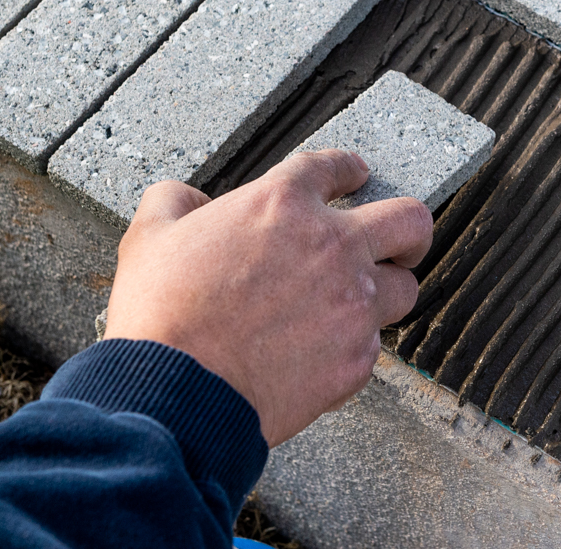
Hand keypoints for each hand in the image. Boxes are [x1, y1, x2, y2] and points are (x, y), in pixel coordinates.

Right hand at [103, 149, 432, 445]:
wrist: (176, 393)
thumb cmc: (160, 314)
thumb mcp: (149, 236)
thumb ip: (175, 201)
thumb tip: (190, 201)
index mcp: (282, 203)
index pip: (334, 167)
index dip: (349, 168)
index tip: (357, 175)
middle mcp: (333, 245)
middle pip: (411, 221)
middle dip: (409, 230)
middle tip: (397, 243)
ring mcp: (353, 303)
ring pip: (404, 289)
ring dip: (384, 293)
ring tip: (358, 304)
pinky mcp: (357, 358)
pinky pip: (372, 347)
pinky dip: (351, 348)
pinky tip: (320, 355)